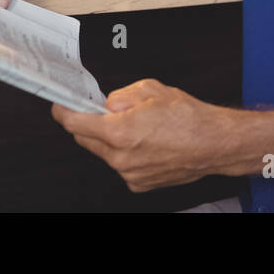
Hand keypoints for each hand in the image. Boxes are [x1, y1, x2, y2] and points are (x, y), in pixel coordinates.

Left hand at [51, 79, 231, 191]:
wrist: (214, 144)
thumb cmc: (188, 117)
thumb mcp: (150, 89)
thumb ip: (120, 96)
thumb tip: (106, 104)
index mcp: (119, 132)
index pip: (75, 124)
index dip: (64, 113)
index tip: (59, 107)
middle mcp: (121, 157)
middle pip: (86, 140)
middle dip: (89, 124)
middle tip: (102, 112)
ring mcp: (130, 174)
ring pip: (104, 153)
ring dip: (109, 140)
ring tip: (135, 127)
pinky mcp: (139, 184)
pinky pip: (121, 165)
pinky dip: (125, 154)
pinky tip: (145, 143)